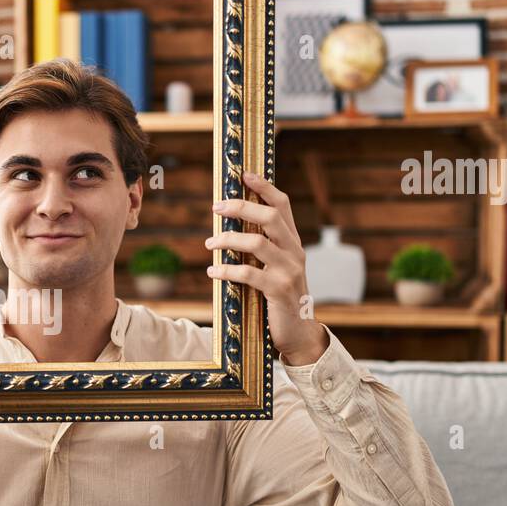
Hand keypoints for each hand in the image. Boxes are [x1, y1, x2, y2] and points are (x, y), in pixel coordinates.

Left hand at [205, 171, 328, 366]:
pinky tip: (212, 273)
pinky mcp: (279, 290)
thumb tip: (233, 225)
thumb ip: (263, 246)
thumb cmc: (279, 295)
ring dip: (228, 240)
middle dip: (240, 208)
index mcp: (292, 242)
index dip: (264, 187)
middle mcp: (294, 252)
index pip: (282, 205)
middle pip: (270, 217)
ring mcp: (289, 271)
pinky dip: (227, 271)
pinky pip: (249, 274)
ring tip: (209, 244)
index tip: (244, 174)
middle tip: (216, 208)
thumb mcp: (275, 266)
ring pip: (257, 243)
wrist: (296, 331)